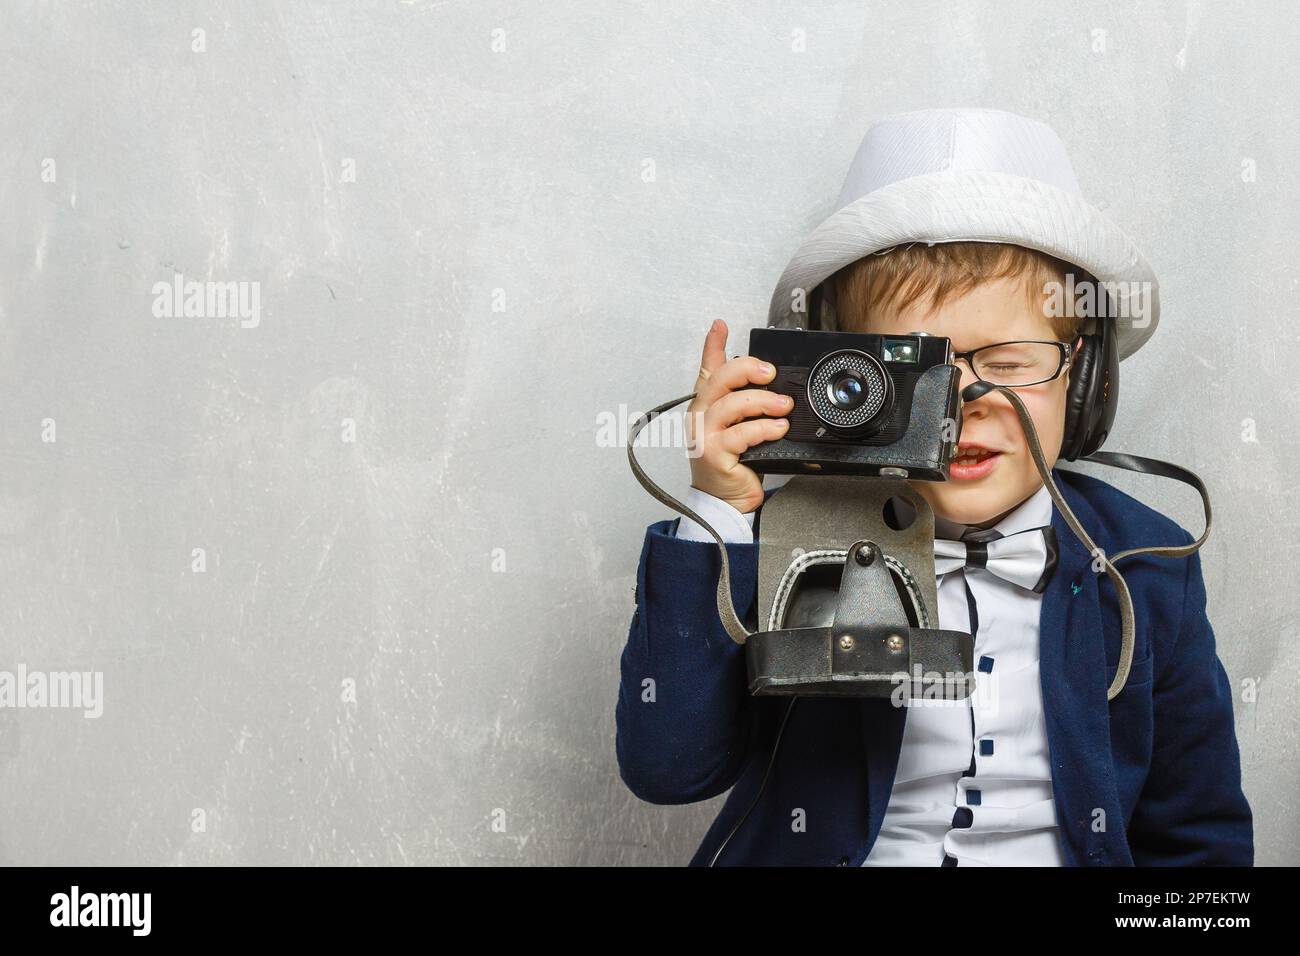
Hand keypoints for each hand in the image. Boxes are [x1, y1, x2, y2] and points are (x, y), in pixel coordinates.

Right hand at [685, 320, 792, 513]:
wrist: (725, 501)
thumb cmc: (734, 463)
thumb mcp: (742, 426)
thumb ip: (750, 403)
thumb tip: (774, 382)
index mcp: (706, 405)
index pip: (707, 368)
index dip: (713, 344)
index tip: (721, 325)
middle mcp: (700, 416)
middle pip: (719, 379)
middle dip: (748, 369)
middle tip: (771, 373)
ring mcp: (704, 435)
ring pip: (732, 404)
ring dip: (764, 402)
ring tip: (784, 407)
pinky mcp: (713, 453)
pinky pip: (741, 433)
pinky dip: (764, 428)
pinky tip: (778, 428)